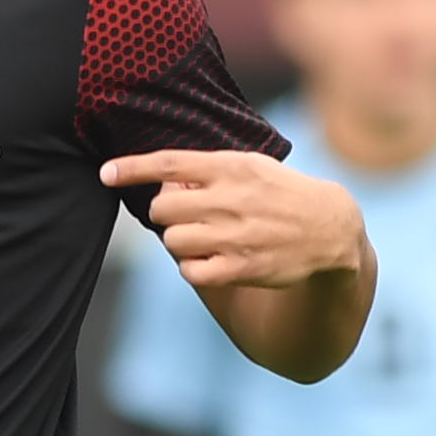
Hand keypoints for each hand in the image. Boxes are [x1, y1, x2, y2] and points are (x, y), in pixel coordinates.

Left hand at [98, 146, 366, 292]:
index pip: (168, 164)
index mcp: (231, 167)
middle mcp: (231, 200)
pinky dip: (192, 268)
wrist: (329, 228)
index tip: (105, 173)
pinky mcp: (243, 268)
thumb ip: (207, 171)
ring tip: (202, 239)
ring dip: (179, 242)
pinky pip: (191, 272)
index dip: (131, 168)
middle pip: (162, 208)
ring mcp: (236, 236)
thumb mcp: (251, 167)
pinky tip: (209, 260)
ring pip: (173, 241)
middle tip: (185, 216)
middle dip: (165, 214)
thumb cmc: (281, 193)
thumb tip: (163, 182)